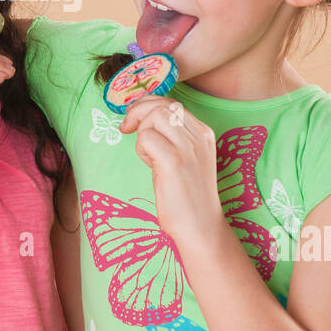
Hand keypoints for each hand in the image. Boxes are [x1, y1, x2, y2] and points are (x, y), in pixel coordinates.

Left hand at [118, 95, 221, 243]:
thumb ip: (174, 137)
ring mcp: (188, 148)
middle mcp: (199, 136)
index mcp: (204, 133)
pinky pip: (146, 138)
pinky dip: (141, 148)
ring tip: (148, 155)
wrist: (200, 226)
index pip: (173, 103)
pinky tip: (150, 165)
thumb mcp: (188, 158)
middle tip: (126, 128)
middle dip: (138, 113)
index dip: (148, 105)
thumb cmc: (188, 195)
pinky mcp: (173, 161)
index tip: (134, 118)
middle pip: (161, 106)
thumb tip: (144, 116)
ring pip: (153, 117)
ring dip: (142, 133)